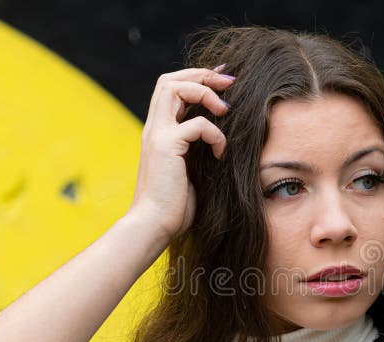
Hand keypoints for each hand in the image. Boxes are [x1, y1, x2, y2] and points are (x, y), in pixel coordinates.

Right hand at [126, 65, 233, 241]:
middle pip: (169, 80)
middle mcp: (154, 128)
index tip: (222, 80)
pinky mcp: (166, 147)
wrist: (154, 225)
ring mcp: (157, 135)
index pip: (170, 88)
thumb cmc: (174, 206)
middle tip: (229, 82)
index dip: (196, 78)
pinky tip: (221, 152)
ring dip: (205, 92)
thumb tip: (223, 141)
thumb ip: (197, 151)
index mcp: (158, 132)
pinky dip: (215, 133)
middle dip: (202, 74)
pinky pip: (196, 124)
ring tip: (225, 109)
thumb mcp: (190, 170)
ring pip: (174, 88)